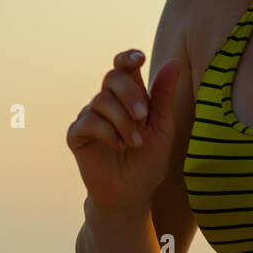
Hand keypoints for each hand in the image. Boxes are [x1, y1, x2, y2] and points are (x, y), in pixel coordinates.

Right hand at [66, 50, 182, 213]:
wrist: (131, 194)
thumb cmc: (148, 163)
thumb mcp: (162, 129)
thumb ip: (164, 97)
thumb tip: (175, 62)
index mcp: (128, 97)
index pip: (123, 67)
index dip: (128, 58)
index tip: (139, 59)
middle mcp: (107, 103)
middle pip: (112, 78)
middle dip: (130, 95)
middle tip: (143, 118)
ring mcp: (90, 117)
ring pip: (101, 100)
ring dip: (123, 121)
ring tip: (135, 143)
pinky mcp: (77, 135)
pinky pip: (88, 121)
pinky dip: (107, 132)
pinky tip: (118, 147)